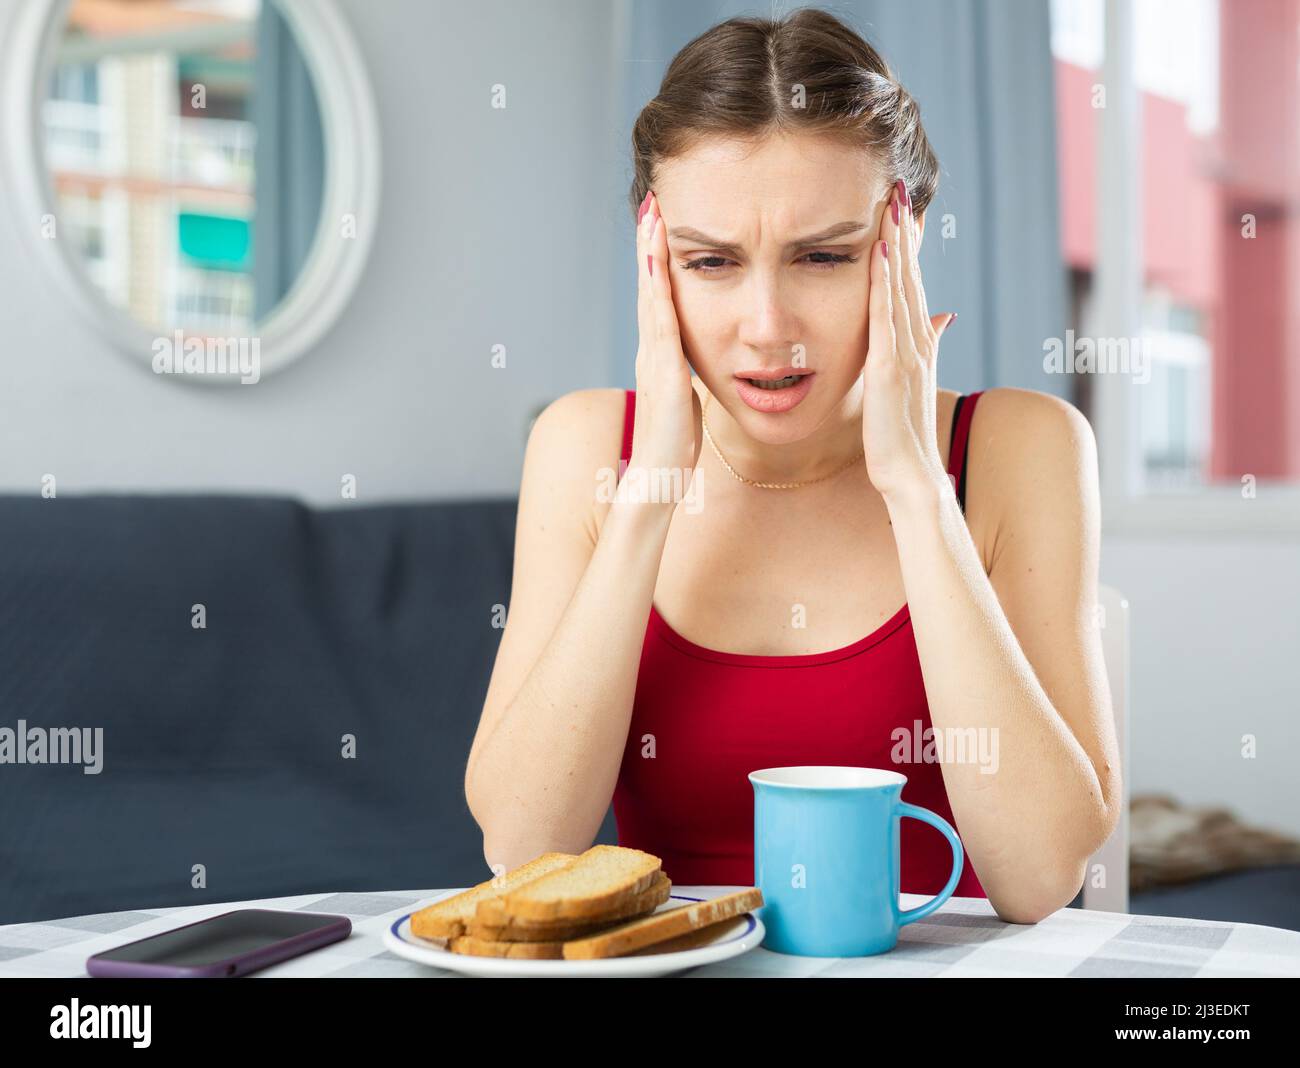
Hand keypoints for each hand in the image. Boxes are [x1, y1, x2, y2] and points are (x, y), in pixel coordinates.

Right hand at [624, 191, 702, 504]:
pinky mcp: (660, 371)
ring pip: (650, 294)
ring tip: (652, 214)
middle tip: (652, 202)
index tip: (664, 226)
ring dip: (649, 254)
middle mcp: (651, 351)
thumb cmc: (674, 449)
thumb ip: (686, 383)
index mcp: (661, 357)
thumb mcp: (685, 405)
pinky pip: (658, 319)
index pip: (661, 299)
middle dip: (650, 244)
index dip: (660, 263)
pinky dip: (656, 286)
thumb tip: (695, 371)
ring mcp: (652, 358)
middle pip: (650, 286)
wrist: (658, 482)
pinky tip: (657, 260)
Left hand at [862, 179, 956, 504]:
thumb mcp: (913, 384)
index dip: (907, 247)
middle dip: (903, 233)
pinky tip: (880, 255)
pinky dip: (884, 284)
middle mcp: (917, 342)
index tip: (900, 211)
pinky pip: (886, 317)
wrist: (912, 474)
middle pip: (910, 277)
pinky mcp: (890, 369)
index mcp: (918, 345)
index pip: (912, 285)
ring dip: (896, 246)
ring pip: (901, 289)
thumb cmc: (904, 435)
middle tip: (897, 189)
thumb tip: (944, 317)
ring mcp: (906, 353)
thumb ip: (927, 347)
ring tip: (890, 205)